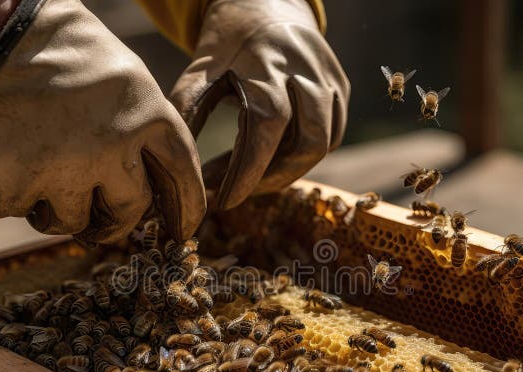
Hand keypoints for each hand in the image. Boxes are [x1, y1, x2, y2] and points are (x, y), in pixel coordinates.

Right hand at [0, 0, 205, 242]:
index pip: (182, 170)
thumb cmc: (36, 37)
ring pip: (74, 220)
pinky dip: (10, 192)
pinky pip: (19, 208)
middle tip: (100, 223)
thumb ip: (132, 111)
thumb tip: (143, 155)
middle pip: (131, 208)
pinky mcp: (15, 189)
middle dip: (116, 221)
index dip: (185, 204)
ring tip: (35, 171)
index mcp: (143, 108)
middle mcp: (112, 145)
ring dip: (58, 209)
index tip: (183, 229)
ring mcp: (63, 171)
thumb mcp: (106, 62)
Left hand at [171, 0, 349, 208]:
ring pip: (325, 143)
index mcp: (266, 62)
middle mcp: (306, 69)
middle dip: (275, 178)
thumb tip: (180, 167)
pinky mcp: (342, 86)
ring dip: (291, 170)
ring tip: (255, 176)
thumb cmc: (227, 43)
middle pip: (309, 142)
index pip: (266, 127)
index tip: (225, 200)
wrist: (266, 3)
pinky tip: (277, 158)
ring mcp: (330, 77)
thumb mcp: (201, 69)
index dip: (247, 171)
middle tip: (242, 192)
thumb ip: (188, 111)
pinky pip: (333, 134)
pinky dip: (306, 154)